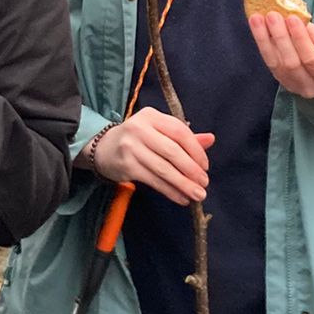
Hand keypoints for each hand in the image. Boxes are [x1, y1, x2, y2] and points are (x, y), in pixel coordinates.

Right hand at [90, 108, 213, 205]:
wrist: (103, 148)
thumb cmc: (137, 139)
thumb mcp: (158, 131)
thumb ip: (184, 136)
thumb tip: (211, 139)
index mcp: (151, 116)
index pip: (179, 131)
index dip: (195, 150)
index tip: (205, 166)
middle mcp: (140, 129)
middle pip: (172, 151)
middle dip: (191, 170)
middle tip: (204, 183)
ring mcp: (131, 147)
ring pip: (164, 169)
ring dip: (183, 184)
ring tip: (197, 194)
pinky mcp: (126, 165)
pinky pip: (154, 180)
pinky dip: (170, 191)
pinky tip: (181, 197)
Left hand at [249, 14, 313, 98]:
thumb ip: (312, 33)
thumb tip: (291, 16)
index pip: (311, 58)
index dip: (300, 38)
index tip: (291, 17)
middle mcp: (309, 85)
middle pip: (290, 62)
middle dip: (280, 37)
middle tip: (272, 15)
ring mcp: (292, 85)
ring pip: (274, 63)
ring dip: (263, 38)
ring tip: (257, 19)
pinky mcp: (279, 80)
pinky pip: (268, 61)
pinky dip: (262, 42)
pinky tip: (256, 27)